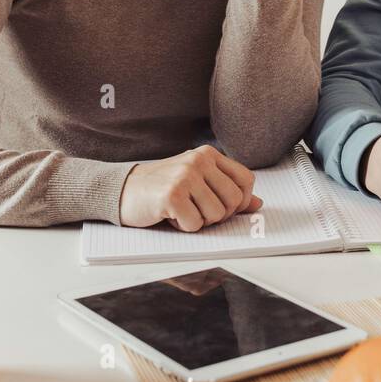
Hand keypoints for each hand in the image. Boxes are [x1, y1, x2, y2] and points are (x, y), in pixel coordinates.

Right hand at [118, 145, 262, 230]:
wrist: (122, 189)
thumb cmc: (162, 188)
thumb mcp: (197, 183)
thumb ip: (227, 191)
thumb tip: (258, 204)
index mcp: (208, 154)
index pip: (246, 180)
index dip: (241, 201)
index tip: (223, 207)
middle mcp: (199, 160)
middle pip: (234, 201)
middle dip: (219, 215)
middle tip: (197, 211)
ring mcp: (185, 176)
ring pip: (217, 215)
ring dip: (199, 221)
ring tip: (181, 211)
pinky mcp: (172, 194)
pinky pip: (195, 224)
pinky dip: (183, 227)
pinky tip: (169, 215)